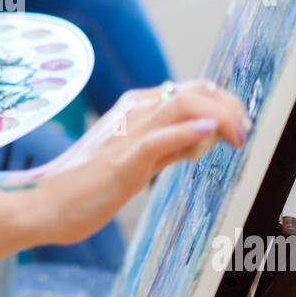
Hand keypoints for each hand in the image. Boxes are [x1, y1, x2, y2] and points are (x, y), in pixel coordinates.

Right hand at [34, 81, 250, 246]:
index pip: (190, 90)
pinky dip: (187, 133)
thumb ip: (170, 146)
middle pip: (192, 92)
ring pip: (181, 106)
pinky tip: (209, 133)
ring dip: (220, 116)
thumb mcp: (139, 161)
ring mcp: (127, 135)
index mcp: (135, 109)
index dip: (223, 101)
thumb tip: (205, 135)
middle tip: (246, 133)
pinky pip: (159, 140)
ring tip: (239, 136)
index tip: (241, 124)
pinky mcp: (122, 161)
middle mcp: (133, 113)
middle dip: (229, 106)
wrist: (49, 206)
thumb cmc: (89, 186)